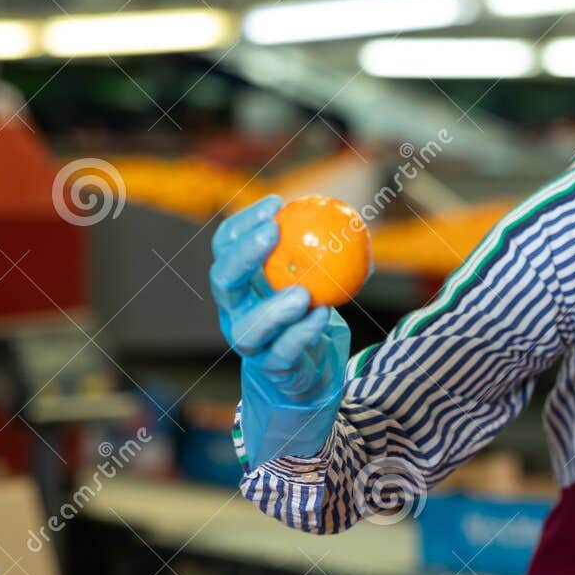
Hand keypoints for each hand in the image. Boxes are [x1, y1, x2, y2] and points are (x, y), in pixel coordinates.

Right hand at [210, 195, 354, 461]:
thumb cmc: (309, 314)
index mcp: (239, 283)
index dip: (244, 222)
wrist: (310, 370)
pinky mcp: (272, 368)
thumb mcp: (316, 279)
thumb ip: (326, 254)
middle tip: (274, 232)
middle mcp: (235, 311)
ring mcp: (250, 343)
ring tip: (301, 292)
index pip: (226, 246)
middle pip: (223, 280)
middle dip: (243, 254)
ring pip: (249, 327)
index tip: (276, 204)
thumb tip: (350, 221)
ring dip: (273, 308)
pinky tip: (321, 315)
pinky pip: (284, 351)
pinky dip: (302, 333)